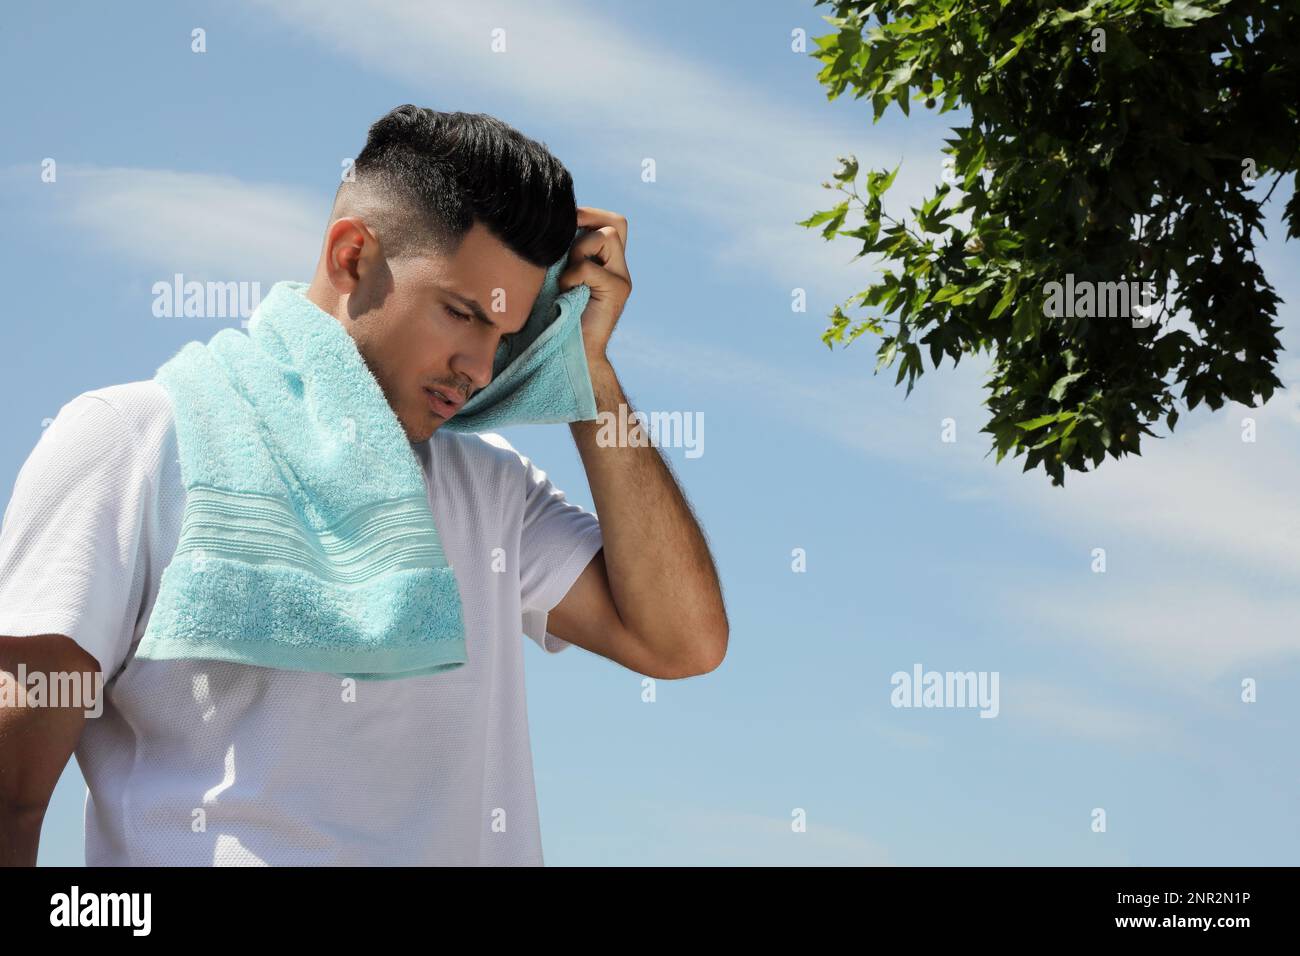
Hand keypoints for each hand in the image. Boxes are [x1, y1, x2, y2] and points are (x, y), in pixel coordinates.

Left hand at [559, 206, 630, 365]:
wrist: (574, 355)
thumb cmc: (557, 318)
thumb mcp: (558, 277)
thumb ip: (562, 255)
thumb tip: (545, 227)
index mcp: (606, 263)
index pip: (609, 222)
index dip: (587, 214)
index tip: (561, 224)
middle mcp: (618, 268)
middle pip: (617, 223)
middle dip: (590, 219)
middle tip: (566, 236)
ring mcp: (622, 279)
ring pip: (608, 235)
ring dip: (580, 247)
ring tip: (567, 272)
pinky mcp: (618, 292)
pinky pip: (590, 267)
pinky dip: (573, 274)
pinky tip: (565, 291)